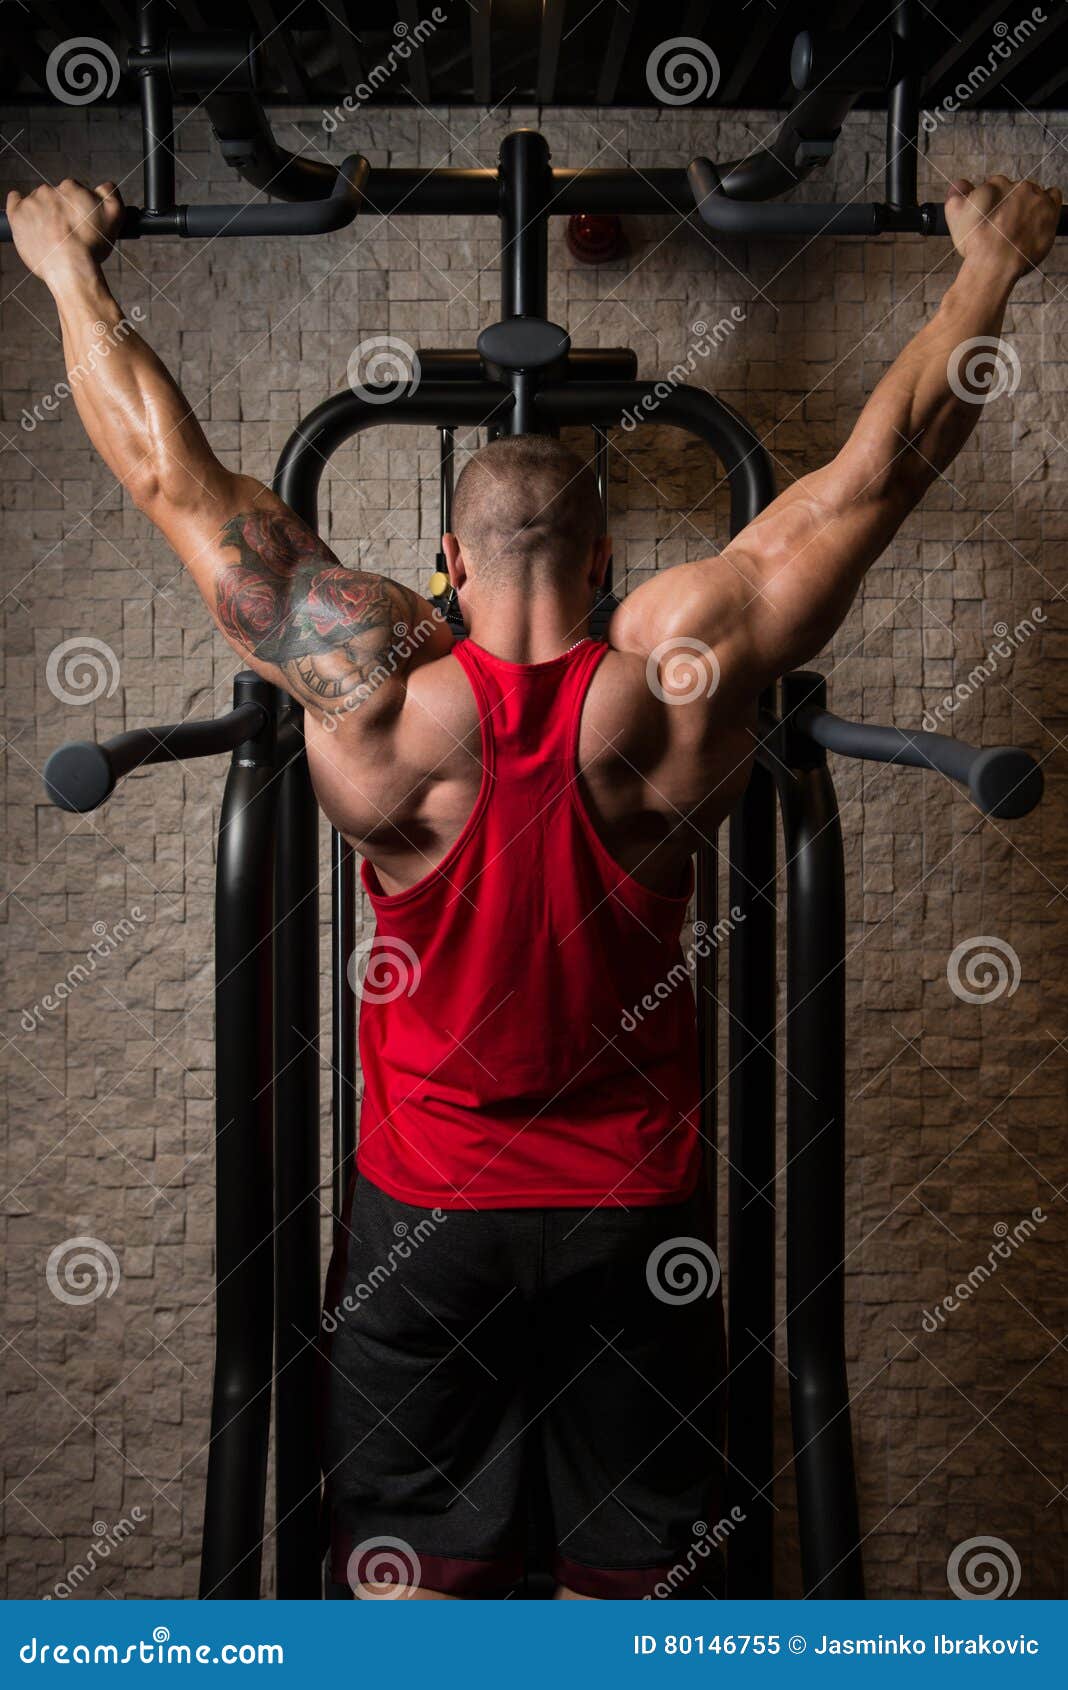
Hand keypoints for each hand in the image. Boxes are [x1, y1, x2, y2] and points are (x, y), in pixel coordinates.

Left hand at [6, 179, 122, 285]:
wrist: (69, 267)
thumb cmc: (92, 245)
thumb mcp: (115, 215)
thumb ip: (110, 193)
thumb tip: (104, 185)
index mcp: (71, 188)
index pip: (73, 192)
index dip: (77, 208)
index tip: (79, 223)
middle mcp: (49, 190)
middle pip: (54, 197)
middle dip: (60, 211)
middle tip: (66, 233)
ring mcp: (31, 202)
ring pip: (37, 202)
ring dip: (42, 213)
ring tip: (50, 235)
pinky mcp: (17, 215)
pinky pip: (14, 201)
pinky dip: (18, 204)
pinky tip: (24, 214)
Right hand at [945, 175, 1060, 284]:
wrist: (995, 263)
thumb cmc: (975, 243)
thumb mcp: (954, 215)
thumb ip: (956, 193)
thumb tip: (962, 184)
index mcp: (995, 185)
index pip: (996, 186)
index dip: (993, 203)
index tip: (992, 218)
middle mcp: (1017, 186)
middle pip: (1015, 190)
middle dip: (1011, 204)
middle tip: (1004, 226)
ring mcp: (1036, 197)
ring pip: (1033, 193)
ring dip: (1028, 205)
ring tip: (1020, 227)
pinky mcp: (1050, 209)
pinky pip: (1053, 195)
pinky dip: (1048, 202)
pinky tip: (1039, 217)